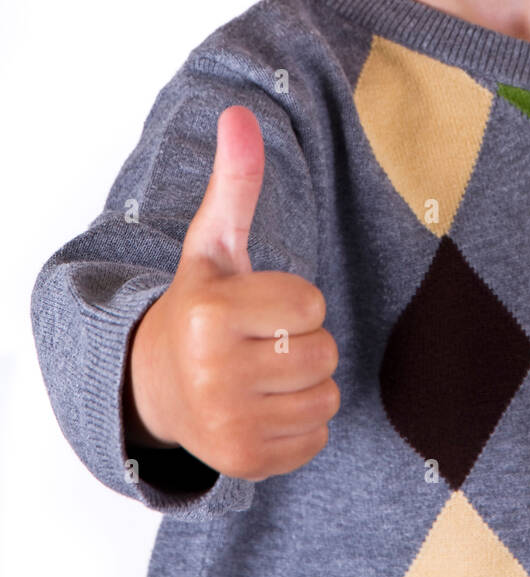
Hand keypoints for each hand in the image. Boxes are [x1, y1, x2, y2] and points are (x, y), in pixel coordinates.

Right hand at [124, 105, 338, 480]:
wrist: (157, 386)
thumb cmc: (203, 306)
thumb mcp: (215, 245)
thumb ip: (235, 184)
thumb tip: (240, 114)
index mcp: (209, 313)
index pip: (311, 302)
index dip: (294, 299)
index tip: (257, 305)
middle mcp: (213, 373)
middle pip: (323, 351)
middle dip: (303, 341)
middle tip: (260, 341)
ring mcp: (228, 425)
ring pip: (325, 397)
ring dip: (305, 384)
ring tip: (261, 373)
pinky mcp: (245, 463)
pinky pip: (317, 437)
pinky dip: (300, 424)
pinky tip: (261, 407)